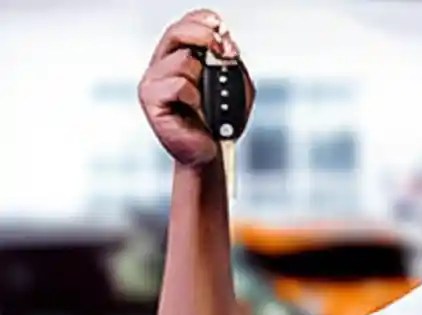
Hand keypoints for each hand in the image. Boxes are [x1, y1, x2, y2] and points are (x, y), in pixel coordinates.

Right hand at [138, 9, 253, 167]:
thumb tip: (227, 48)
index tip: (222, 27)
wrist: (210, 152)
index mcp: (180, 56)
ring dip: (202, 77)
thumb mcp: (235, 87)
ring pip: (183, 60)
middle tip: (223, 49)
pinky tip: (195, 107)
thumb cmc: (219, 121)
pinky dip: (194, 96)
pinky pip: (179, 85)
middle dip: (204, 35)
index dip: (203, 21)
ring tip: (203, 98)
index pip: (185, 25)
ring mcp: (154, 81)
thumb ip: (231, 64)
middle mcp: (163, 65)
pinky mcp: (151, 100)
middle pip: (177, 33)